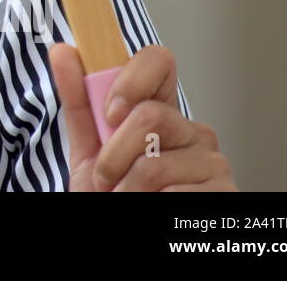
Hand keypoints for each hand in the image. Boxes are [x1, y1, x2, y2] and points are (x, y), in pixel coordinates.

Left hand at [47, 42, 236, 190]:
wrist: (122, 234)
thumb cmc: (109, 194)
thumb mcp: (88, 149)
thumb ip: (79, 103)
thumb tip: (63, 51)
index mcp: (161, 112)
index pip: (158, 61)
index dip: (131, 79)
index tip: (108, 114)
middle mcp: (192, 131)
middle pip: (151, 115)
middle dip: (113, 154)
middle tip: (105, 180)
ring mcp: (212, 162)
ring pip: (156, 163)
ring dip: (126, 189)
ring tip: (125, 198)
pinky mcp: (223, 193)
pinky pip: (174, 193)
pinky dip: (147, 205)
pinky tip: (151, 207)